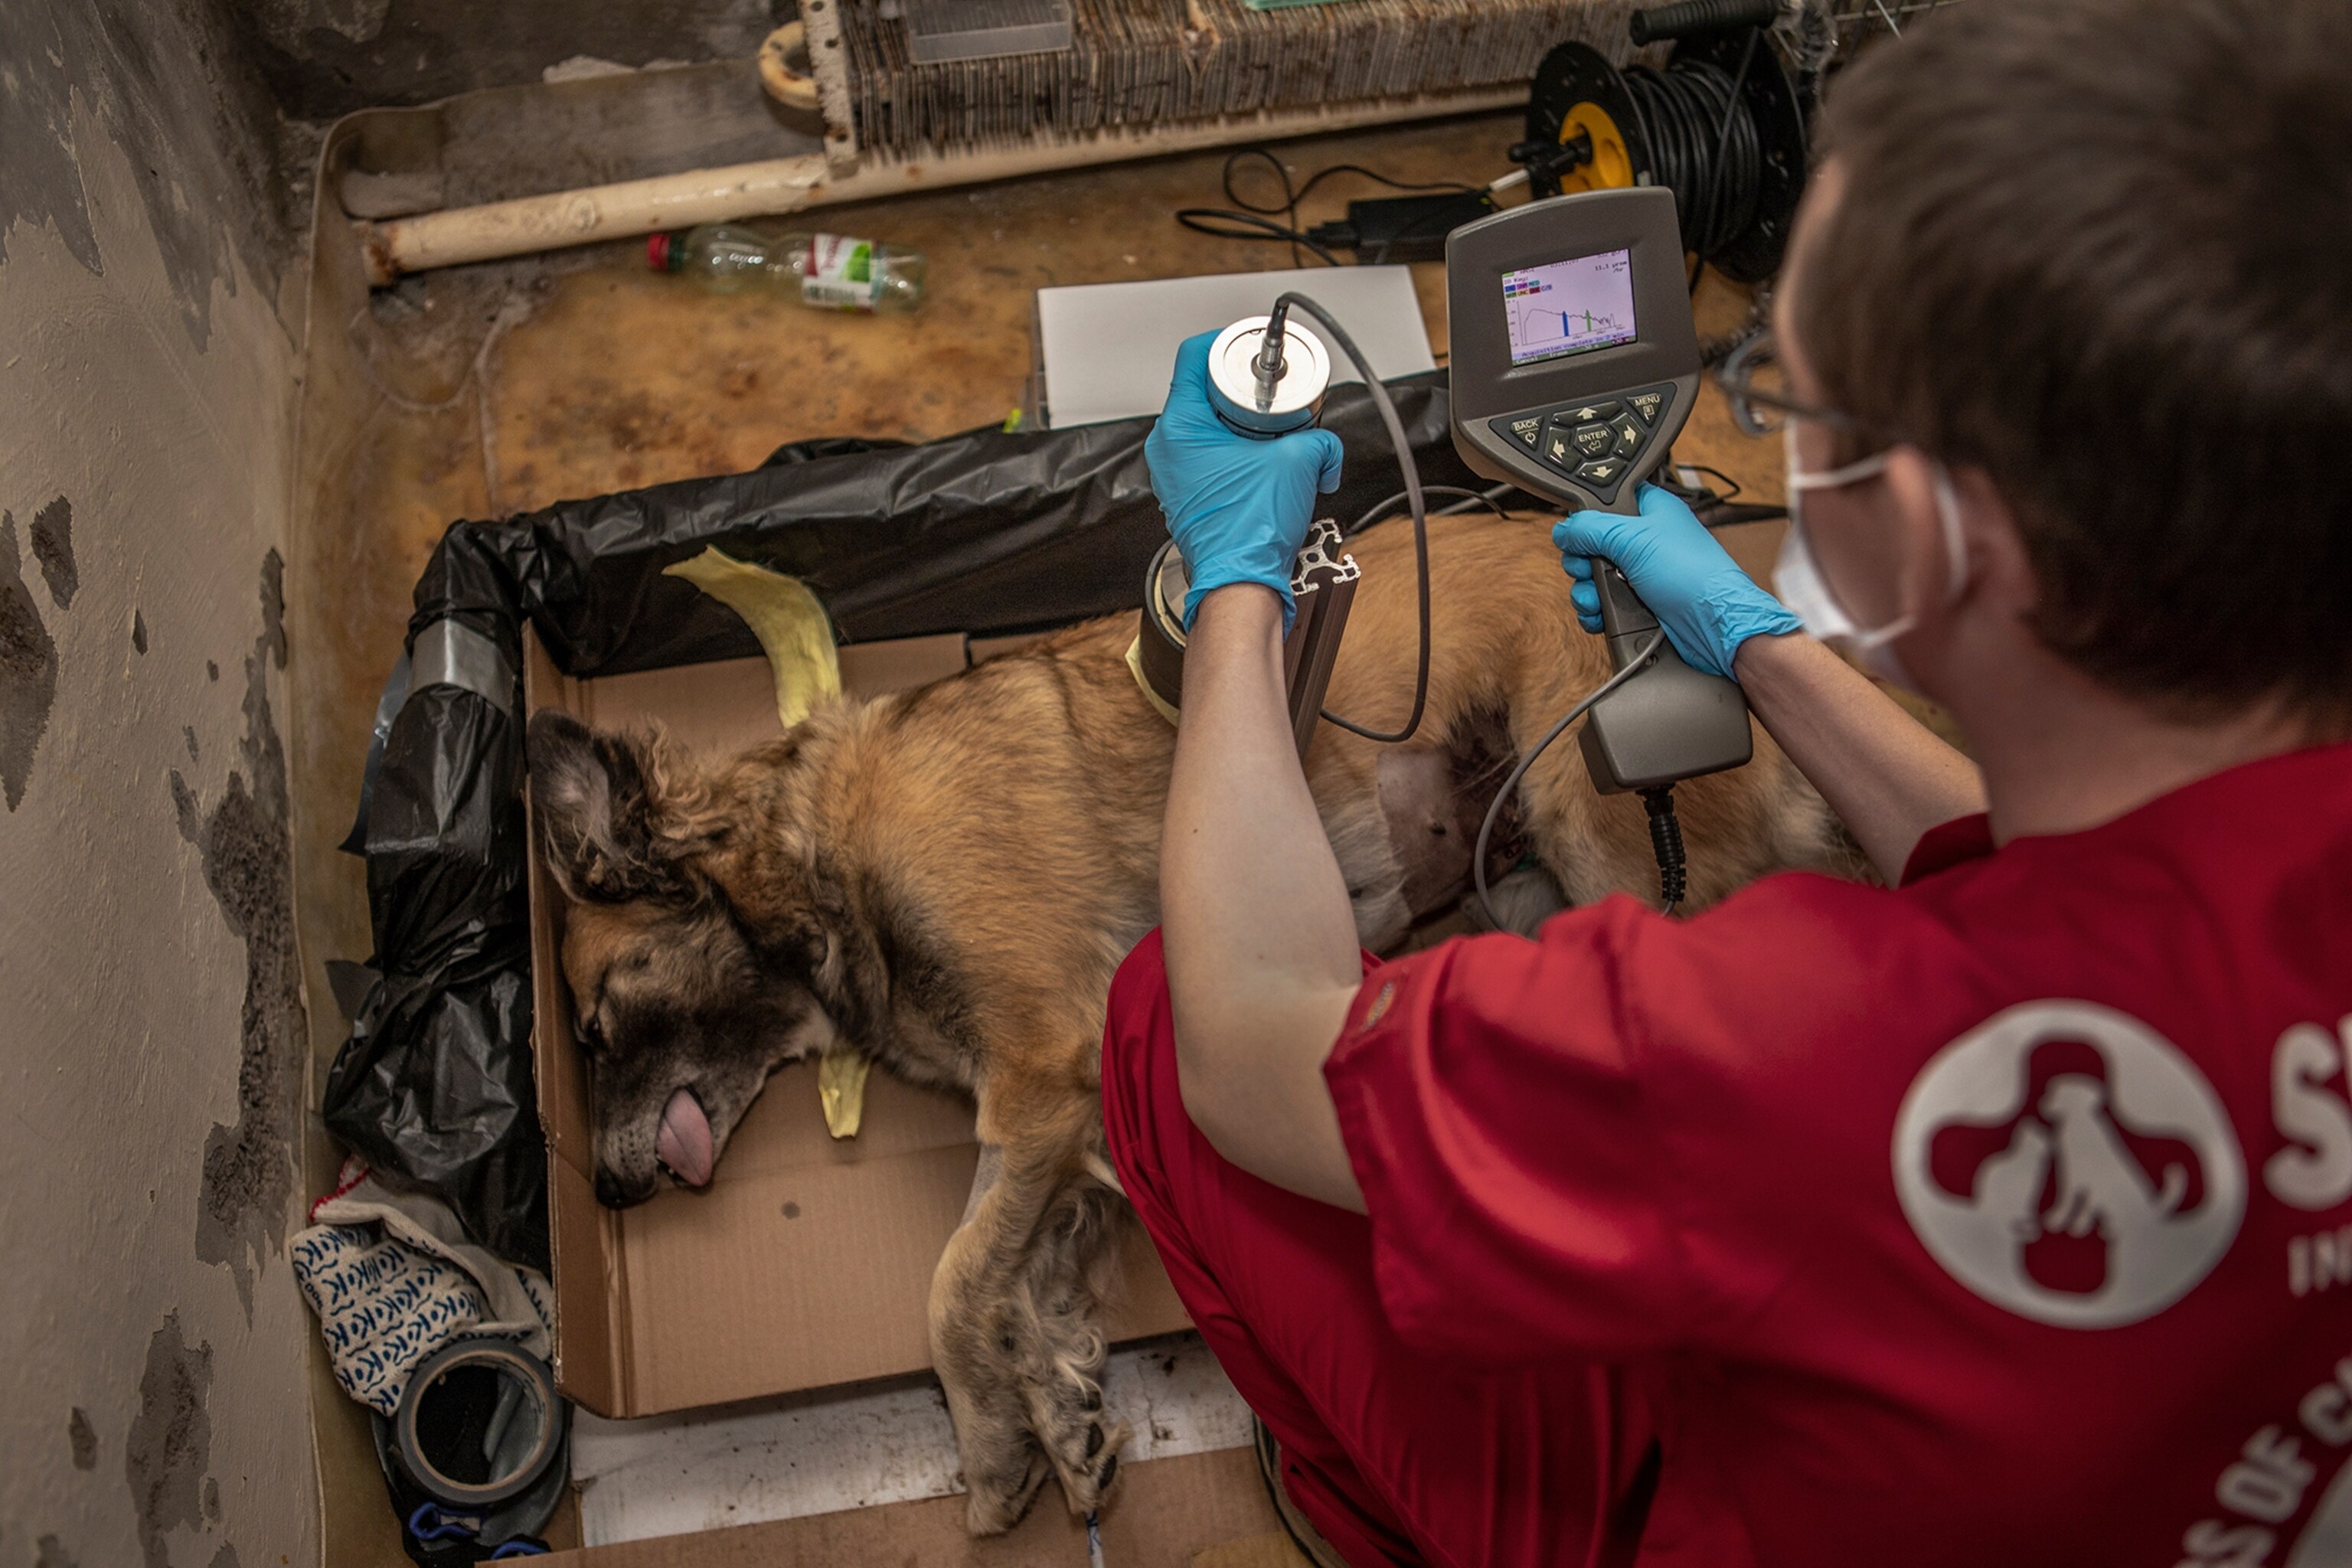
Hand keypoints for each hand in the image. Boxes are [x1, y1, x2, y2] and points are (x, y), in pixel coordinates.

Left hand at [1146, 330, 1344, 629]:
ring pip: (1204, 426)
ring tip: (1269, 426)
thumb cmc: (1251, 528)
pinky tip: (1260, 459)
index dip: (1226, 342)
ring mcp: (1173, 474)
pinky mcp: (1185, 495)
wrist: (1241, 581)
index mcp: (1181, 427)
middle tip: (1268, 387)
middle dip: (1238, 386)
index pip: (1193, 356)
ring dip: (1237, 422)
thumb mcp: (1298, 464)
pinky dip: (1232, 451)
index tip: (1249, 348)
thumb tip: (1325, 444)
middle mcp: (1168, 448)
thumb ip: (1320, 441)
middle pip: (1200, 390)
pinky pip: (1206, 457)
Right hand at [1553, 484, 1799, 678]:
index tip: (1578, 535)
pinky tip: (1599, 615)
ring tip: (1596, 600)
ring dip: (1586, 591)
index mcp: (1650, 510)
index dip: (1587, 518)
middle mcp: (1644, 540)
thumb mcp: (1633, 539)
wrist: (1715, 625)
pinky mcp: (1639, 601)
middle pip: (1592, 543)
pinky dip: (1596, 611)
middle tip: (1590, 570)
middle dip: (1582, 562)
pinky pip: (1603, 602)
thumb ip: (1590, 528)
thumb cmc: (1693, 574)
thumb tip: (1562, 529)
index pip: (1606, 503)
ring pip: (1594, 576)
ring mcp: (1641, 572)